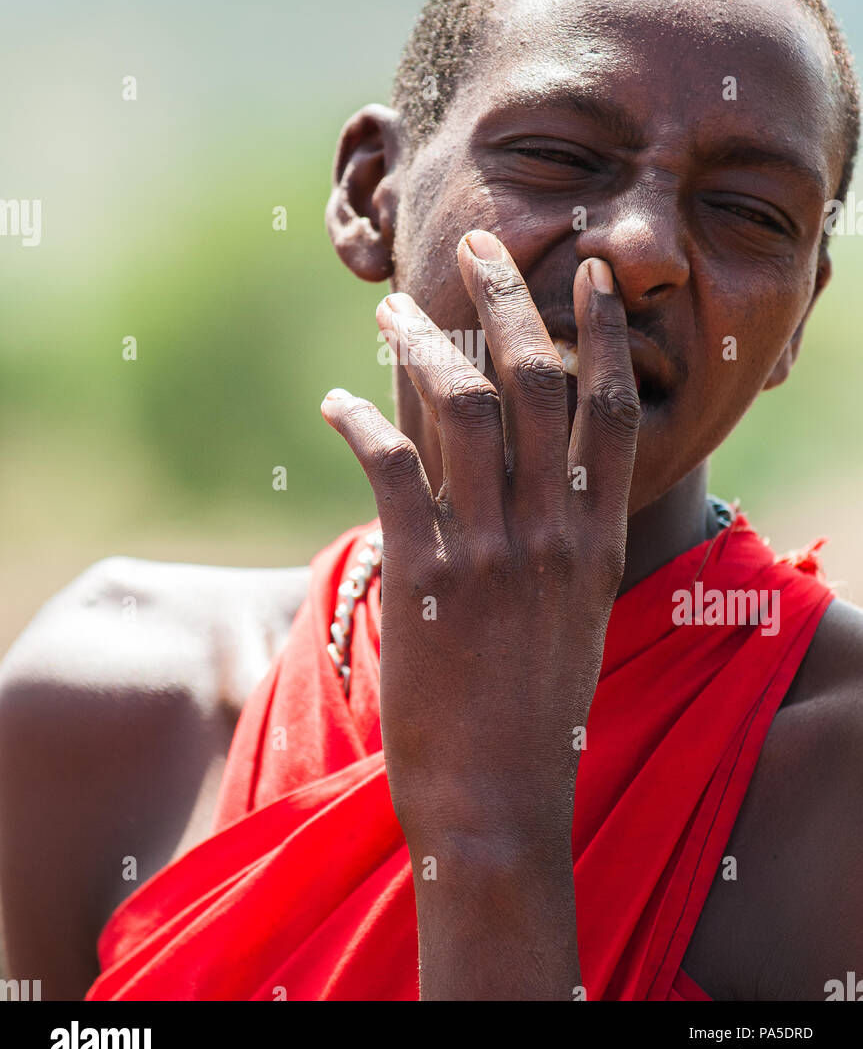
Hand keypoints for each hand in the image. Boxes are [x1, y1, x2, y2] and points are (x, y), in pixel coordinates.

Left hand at [321, 230, 640, 857]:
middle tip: (481, 245)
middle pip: (535, 381)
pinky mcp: (425, 578)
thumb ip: (555, 540)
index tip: (589, 272)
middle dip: (508, 299)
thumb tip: (514, 470)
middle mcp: (552, 531)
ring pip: (460, 406)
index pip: (608, 409)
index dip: (599, 331)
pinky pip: (389, 469)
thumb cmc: (534, 714)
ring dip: (420, 344)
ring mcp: (491, 551)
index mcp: (596, 538)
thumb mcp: (570, 617)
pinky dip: (357, 421)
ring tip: (390, 311)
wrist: (500, 802)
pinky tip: (335, 401)